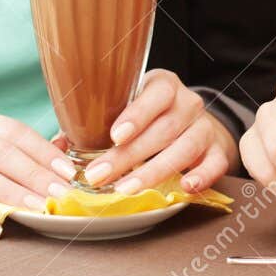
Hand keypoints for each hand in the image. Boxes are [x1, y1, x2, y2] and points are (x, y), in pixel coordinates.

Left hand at [81, 69, 235, 194]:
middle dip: (128, 156)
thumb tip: (56, 147)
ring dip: (154, 171)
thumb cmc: (149, 119)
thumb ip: (94, 125)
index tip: (114, 135)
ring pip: (184, 148)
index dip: (137, 114)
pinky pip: (215, 164)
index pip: (155, 94)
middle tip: (99, 176)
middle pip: (162, 129)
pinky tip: (185, 187)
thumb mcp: (126, 111)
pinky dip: (202, 176)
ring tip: (127, 189)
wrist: (194, 125)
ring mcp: (205, 127)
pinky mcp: (218, 151)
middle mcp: (188, 104)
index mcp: (164, 86)